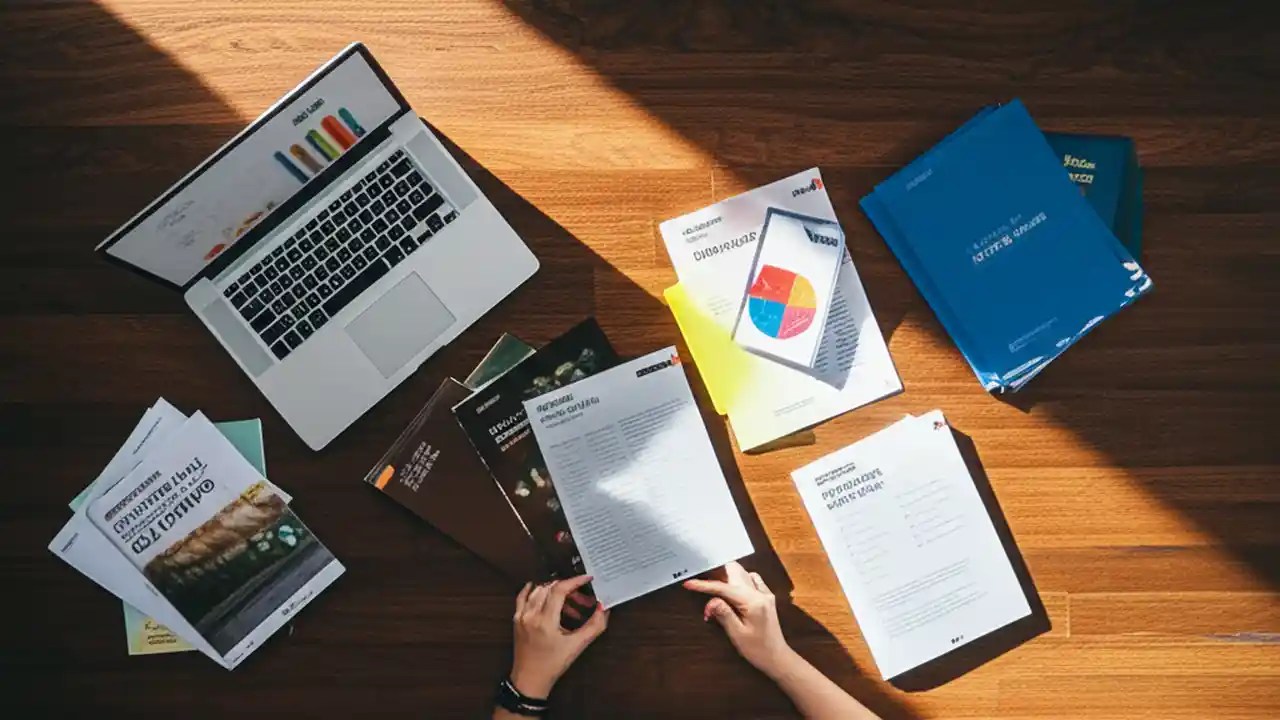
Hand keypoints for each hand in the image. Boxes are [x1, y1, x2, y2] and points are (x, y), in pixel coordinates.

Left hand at [509, 575, 608, 698]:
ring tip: (567, 604)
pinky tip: (538, 588)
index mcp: (545, 621)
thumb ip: (594, 626)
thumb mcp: (577, 646)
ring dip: (554, 591)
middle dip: (568, 589)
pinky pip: (522, 597)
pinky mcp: (516, 619)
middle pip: (550, 588)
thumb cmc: (553, 665)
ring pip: (538, 590)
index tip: (586, 579)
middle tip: (581, 598)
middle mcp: (531, 615)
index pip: (559, 590)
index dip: (574, 581)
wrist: (530, 679)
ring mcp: (521, 616)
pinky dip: (532, 590)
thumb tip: (603, 609)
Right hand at [683, 562, 794, 677]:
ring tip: (715, 588)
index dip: (704, 585)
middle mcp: (761, 594)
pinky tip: (733, 590)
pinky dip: (739, 580)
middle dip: (716, 574)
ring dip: (727, 577)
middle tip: (702, 583)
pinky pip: (752, 579)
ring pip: (743, 573)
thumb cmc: (758, 650)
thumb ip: (723, 614)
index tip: (690, 584)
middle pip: (735, 571)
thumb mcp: (737, 634)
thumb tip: (711, 601)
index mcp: (754, 602)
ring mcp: (765, 594)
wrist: (776, 657)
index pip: (724, 588)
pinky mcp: (766, 597)